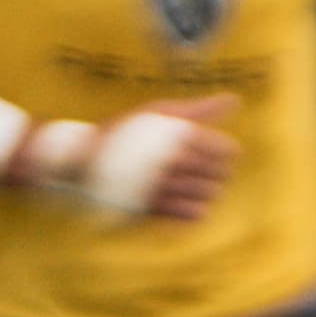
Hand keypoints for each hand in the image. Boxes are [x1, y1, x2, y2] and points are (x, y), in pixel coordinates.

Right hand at [8, 109, 240, 225]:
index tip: (215, 150)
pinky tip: (186, 201)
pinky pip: (189, 215)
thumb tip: (234, 101)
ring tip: (194, 184)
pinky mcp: (151, 207)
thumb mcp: (157, 113)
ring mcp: (159, 186)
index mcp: (173, 134)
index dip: (225, 151)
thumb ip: (198, 110)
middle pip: (219, 174)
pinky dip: (195, 210)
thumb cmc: (123, 133)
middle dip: (218, 171)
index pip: (224, 149)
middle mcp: (169, 161)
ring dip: (207, 191)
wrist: (81, 160)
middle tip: (205, 168)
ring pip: (207, 195)